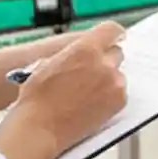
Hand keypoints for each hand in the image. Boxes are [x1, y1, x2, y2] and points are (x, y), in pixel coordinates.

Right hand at [0, 22, 127, 158]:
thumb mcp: (49, 62)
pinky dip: (111, 95)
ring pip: (118, 73)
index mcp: (85, 49)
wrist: (39, 128)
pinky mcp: (119, 101)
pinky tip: (93, 103)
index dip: (111, 34)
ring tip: (88, 92)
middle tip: (93, 71)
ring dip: (108, 78)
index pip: (111, 30)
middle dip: (106, 59)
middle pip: (117, 52)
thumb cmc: (37, 98)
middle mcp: (103, 63)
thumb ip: (72, 52)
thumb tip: (82, 50)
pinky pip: (120, 91)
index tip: (112, 37)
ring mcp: (114, 83)